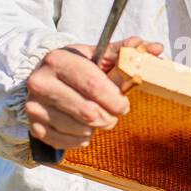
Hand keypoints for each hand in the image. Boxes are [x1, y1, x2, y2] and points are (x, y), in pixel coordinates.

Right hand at [25, 36, 162, 149]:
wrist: (42, 77)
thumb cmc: (75, 66)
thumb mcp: (96, 54)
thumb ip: (124, 51)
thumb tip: (156, 48)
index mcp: (59, 60)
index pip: (93, 85)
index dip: (115, 99)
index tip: (124, 104)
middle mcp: (41, 83)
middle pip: (88, 112)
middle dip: (109, 117)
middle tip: (113, 113)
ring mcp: (34, 107)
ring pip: (80, 129)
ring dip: (95, 127)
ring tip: (95, 115)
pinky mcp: (34, 127)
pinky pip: (67, 142)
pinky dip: (81, 138)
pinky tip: (82, 126)